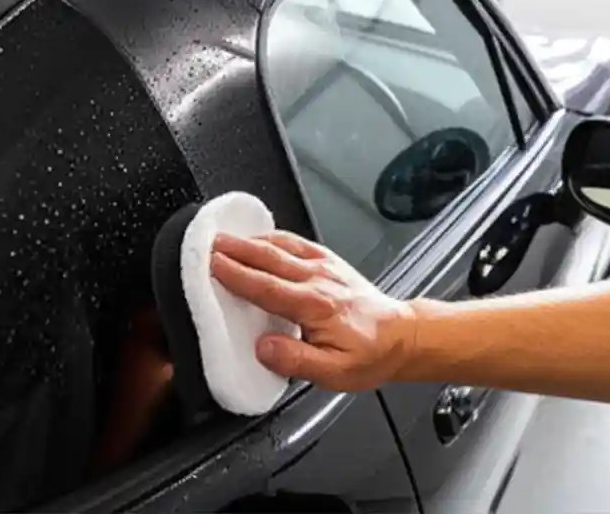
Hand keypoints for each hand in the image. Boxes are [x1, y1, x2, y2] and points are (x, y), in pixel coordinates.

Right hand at [211, 231, 417, 391]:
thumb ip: (296, 361)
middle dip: (235, 249)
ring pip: (280, 246)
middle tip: (207, 244)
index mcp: (315, 306)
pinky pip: (296, 242)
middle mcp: (318, 280)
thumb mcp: (334, 373)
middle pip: (268, 258)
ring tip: (224, 238)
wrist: (402, 336)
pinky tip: (259, 237)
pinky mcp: (328, 262)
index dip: (237, 275)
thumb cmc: (369, 354)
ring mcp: (324, 267)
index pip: (267, 287)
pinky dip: (273, 237)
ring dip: (249, 241)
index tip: (212, 266)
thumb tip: (264, 348)